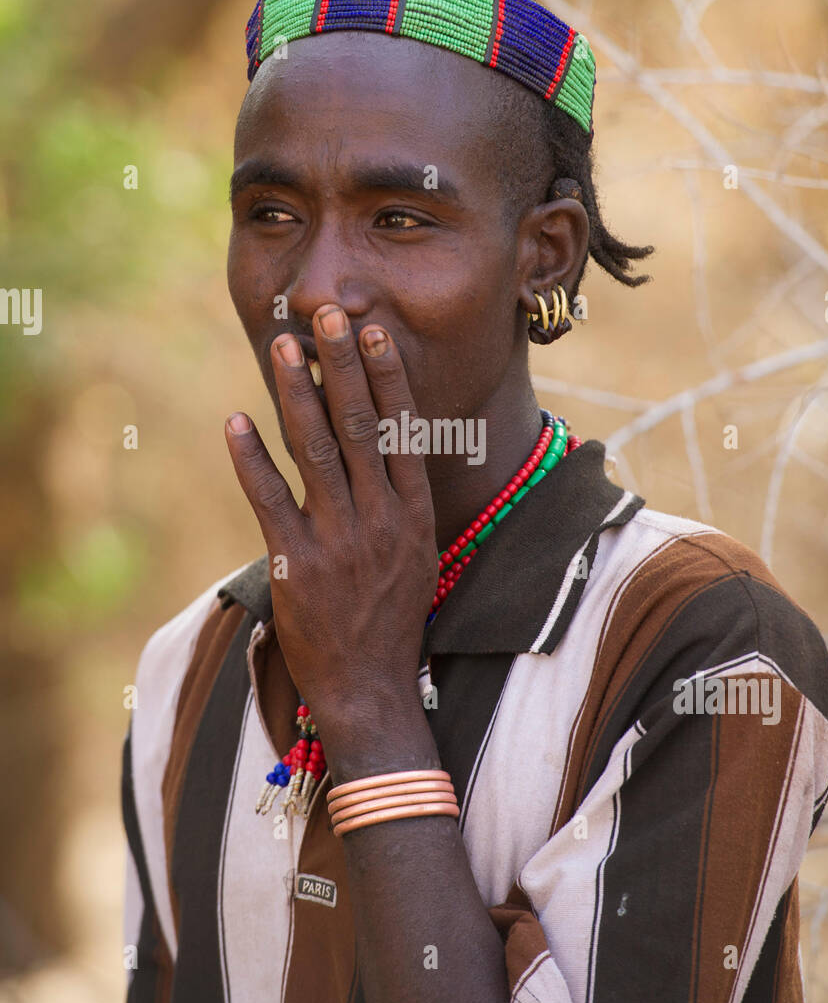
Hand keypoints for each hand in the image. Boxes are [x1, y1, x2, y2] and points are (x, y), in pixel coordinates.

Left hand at [224, 304, 439, 767]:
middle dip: (342, 364)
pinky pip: (269, 498)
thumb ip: (402, 505)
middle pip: (359, 426)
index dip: (387, 378)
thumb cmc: (392, 621)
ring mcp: (338, 540)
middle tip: (328, 314)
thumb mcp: (417, 558)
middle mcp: (381, 519)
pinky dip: (251, 457)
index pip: (402, 431)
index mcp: (415, 515)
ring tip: (282, 346)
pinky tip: (236, 420)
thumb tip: (389, 452)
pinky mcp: (295, 564)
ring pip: (316, 450)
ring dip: (297, 392)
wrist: (370, 689)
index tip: (373, 334)